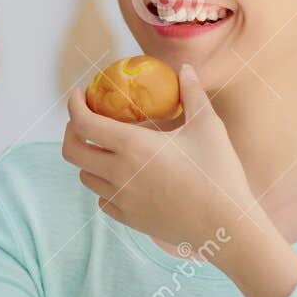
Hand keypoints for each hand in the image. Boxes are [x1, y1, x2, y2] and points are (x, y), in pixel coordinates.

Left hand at [62, 62, 260, 252]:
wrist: (225, 226)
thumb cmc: (218, 172)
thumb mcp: (208, 126)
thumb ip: (192, 94)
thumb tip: (185, 69)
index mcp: (132, 146)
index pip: (83, 123)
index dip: (74, 105)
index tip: (80, 94)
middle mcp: (118, 174)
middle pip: (72, 152)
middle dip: (72, 131)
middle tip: (86, 119)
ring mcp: (121, 199)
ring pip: (86, 177)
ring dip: (89, 158)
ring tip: (106, 147)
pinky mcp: (129, 219)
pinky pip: (102, 200)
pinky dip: (104, 185)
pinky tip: (122, 177)